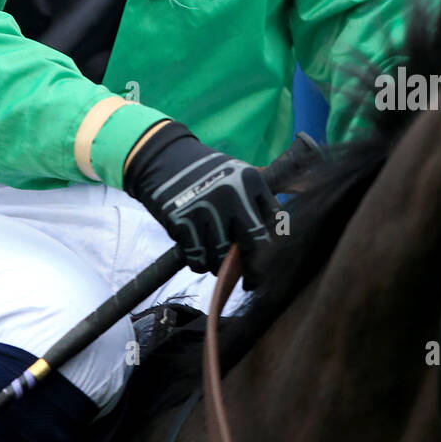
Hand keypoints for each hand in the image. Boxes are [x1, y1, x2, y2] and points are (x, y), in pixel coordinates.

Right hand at [122, 121, 279, 290]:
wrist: (162, 159)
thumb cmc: (205, 173)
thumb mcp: (236, 175)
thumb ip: (255, 202)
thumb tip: (277, 239)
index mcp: (250, 181)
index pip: (273, 224)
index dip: (273, 250)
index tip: (268, 266)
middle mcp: (232, 194)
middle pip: (253, 246)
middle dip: (253, 271)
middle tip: (249, 282)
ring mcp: (206, 208)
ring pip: (222, 257)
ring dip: (218, 265)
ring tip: (214, 258)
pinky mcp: (182, 220)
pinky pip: (197, 258)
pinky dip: (198, 263)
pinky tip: (197, 254)